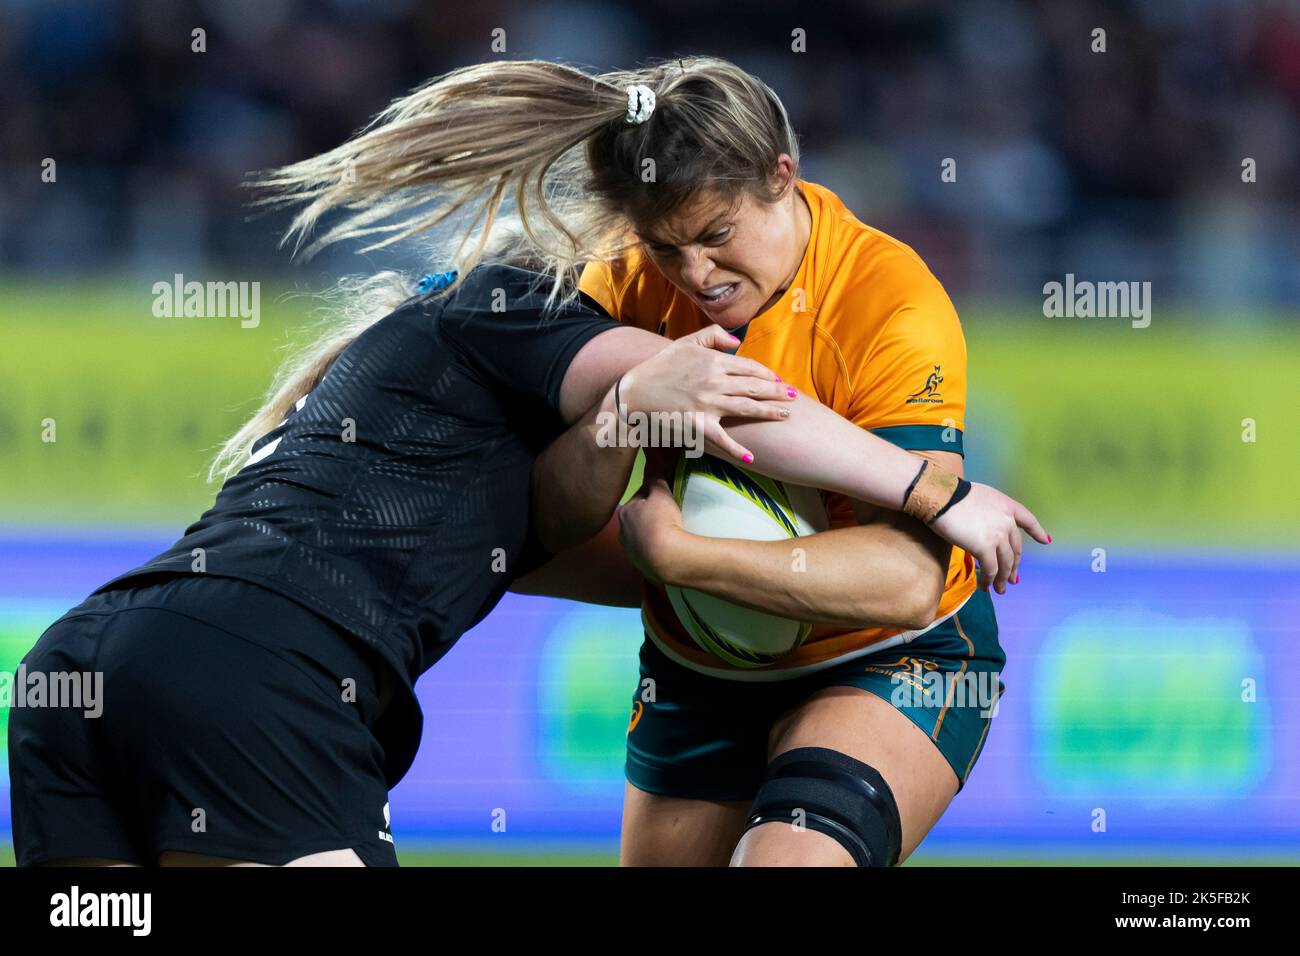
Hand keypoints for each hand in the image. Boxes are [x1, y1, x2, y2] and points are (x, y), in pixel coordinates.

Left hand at [616, 463, 688, 586]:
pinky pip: (648, 551)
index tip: (666, 495)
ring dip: (652, 532)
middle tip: (670, 514)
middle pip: (639, 517)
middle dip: (650, 514)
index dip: (653, 494)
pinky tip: (667, 548)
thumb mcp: (661, 493)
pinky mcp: (640, 566)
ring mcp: (630, 551)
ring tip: (670, 532)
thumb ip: (655, 475)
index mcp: (624, 511)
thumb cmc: (661, 521)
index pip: (639, 496)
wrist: (666, 558)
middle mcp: (622, 531)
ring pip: (642, 535)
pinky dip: (656, 548)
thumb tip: (651, 454)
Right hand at [619, 325, 794, 462]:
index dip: (767, 374)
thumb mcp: (685, 343)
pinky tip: (751, 457)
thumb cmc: (659, 368)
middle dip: (777, 391)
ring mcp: (708, 404)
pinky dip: (737, 450)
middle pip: (755, 386)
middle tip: (793, 396)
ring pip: (747, 407)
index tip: (777, 379)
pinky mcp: (698, 424)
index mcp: (713, 361)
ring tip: (786, 414)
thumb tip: (737, 342)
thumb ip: (713, 336)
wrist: (634, 393)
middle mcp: (714, 381)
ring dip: (770, 412)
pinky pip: (722, 439)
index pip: (749, 367)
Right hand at [928, 483, 1049, 595]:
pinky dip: (988, 580)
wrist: (941, 496)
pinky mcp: (985, 548)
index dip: (1037, 532)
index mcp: (1007, 506)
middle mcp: (1007, 521)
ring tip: (999, 590)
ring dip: (1002, 579)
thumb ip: (989, 512)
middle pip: (1015, 549)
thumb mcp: (979, 497)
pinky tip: (984, 586)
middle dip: (1014, 566)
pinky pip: (990, 569)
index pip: (1028, 520)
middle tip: (1012, 579)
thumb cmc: (952, 495)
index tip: (1045, 540)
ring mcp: (998, 535)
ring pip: (1005, 563)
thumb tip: (984, 528)